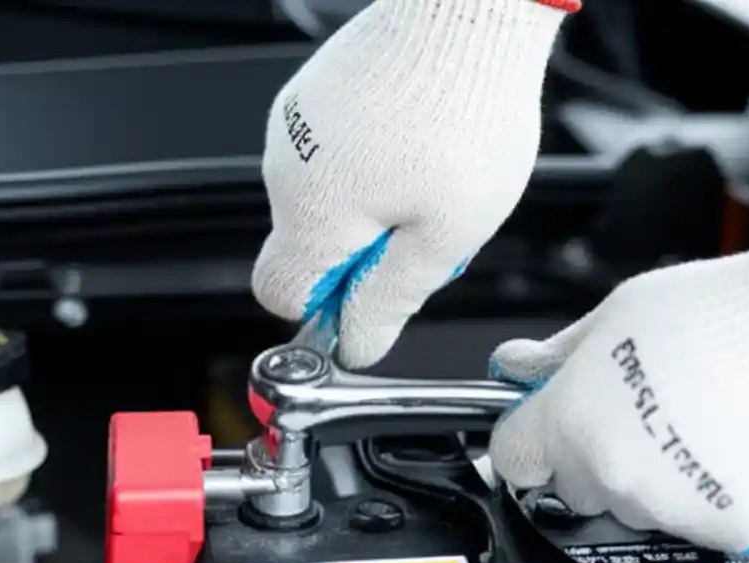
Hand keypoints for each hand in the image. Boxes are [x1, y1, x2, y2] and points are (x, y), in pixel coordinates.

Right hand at [252, 0, 573, 367]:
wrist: (467, 11)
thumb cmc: (465, 111)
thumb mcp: (445, 234)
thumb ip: (390, 298)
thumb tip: (357, 343)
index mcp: (311, 211)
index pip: (281, 296)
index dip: (327, 308)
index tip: (373, 292)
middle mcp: (286, 166)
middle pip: (306, 245)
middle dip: (360, 251)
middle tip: (425, 222)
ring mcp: (297, 122)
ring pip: (322, 198)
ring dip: (371, 203)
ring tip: (431, 170)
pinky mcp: (315, 92)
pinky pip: (332, 153)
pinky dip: (370, 161)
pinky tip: (418, 136)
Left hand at [488, 221, 748, 553]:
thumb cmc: (719, 316)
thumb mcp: (614, 316)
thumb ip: (555, 356)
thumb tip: (513, 368)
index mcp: (571, 423)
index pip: (513, 458)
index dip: (529, 437)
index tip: (545, 426)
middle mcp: (611, 476)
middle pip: (574, 486)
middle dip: (594, 455)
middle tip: (639, 411)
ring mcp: (666, 510)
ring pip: (635, 507)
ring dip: (651, 478)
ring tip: (695, 422)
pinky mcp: (723, 531)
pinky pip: (695, 521)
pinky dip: (707, 496)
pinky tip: (729, 448)